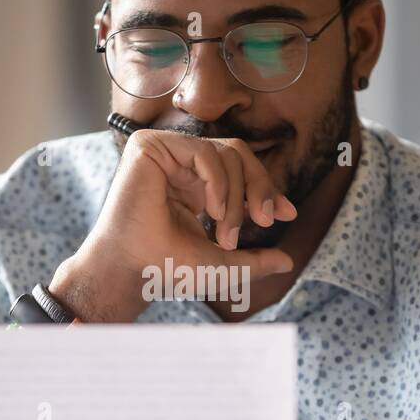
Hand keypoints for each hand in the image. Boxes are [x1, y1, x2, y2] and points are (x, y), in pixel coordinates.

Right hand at [49, 129, 297, 321]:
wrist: (132, 273)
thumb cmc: (166, 270)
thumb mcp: (223, 264)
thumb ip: (254, 260)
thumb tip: (287, 262)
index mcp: (193, 185)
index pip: (238, 170)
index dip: (266, 188)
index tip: (286, 215)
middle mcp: (180, 165)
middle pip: (238, 154)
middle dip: (260, 187)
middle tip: (264, 221)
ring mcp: (165, 153)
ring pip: (227, 153)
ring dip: (237, 196)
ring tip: (226, 232)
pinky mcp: (150, 147)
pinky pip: (205, 151)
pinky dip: (219, 182)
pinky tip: (212, 211)